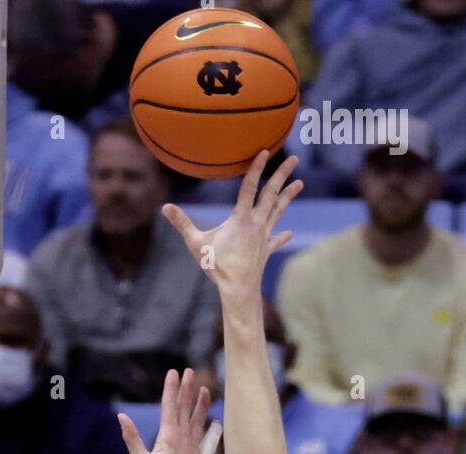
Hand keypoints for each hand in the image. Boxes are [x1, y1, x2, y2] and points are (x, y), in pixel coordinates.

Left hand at [117, 368, 213, 453]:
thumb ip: (133, 439)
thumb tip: (120, 416)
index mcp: (166, 438)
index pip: (169, 408)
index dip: (172, 390)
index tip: (174, 371)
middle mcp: (179, 441)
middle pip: (184, 410)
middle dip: (187, 391)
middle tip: (189, 371)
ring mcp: (191, 451)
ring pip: (197, 422)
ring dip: (200, 406)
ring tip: (204, 389)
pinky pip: (209, 443)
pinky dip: (213, 432)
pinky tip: (216, 422)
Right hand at [162, 151, 302, 297]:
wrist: (238, 289)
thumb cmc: (217, 267)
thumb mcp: (196, 244)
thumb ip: (182, 224)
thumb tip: (165, 207)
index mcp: (240, 219)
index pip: (249, 187)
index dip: (256, 168)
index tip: (265, 151)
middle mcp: (256, 224)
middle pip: (270, 194)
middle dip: (282, 175)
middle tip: (294, 159)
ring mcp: (263, 236)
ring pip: (277, 212)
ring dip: (288, 196)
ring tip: (300, 183)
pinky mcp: (265, 250)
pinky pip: (275, 240)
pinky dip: (282, 236)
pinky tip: (289, 233)